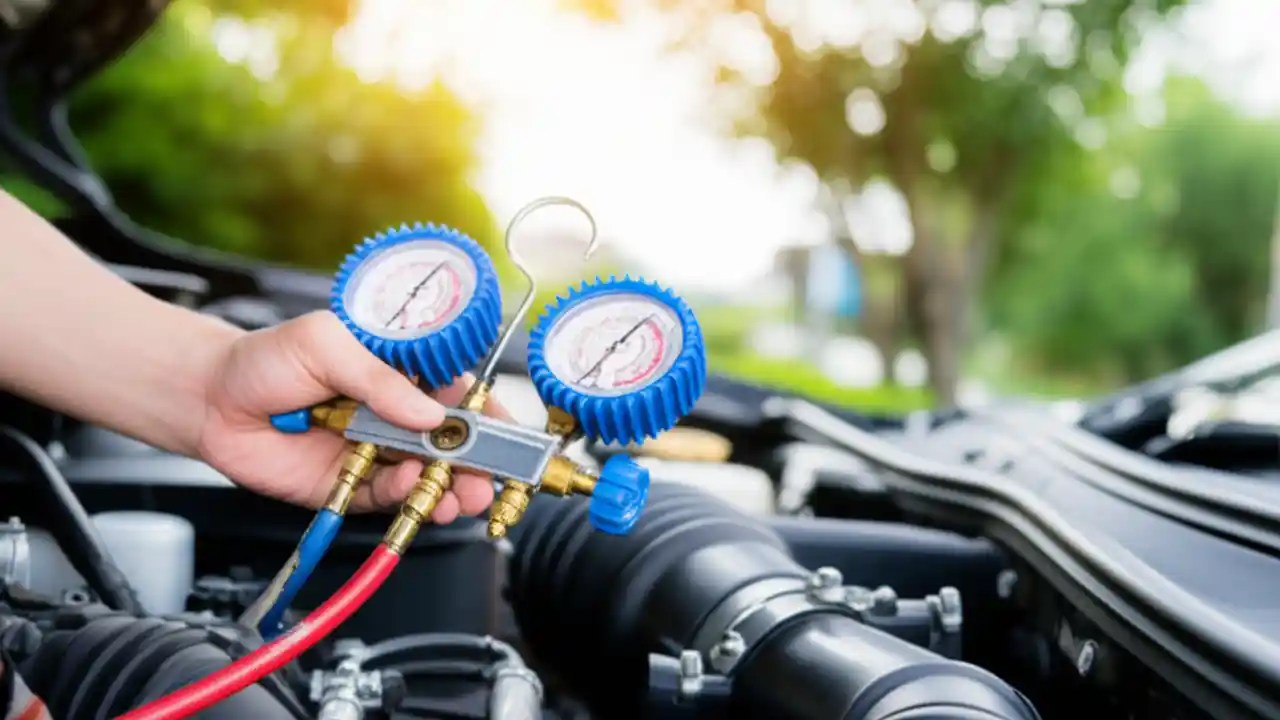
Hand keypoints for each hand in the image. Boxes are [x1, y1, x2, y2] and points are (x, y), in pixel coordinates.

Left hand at [197, 311, 498, 521]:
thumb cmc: (266, 359)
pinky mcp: (351, 488)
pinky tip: (411, 488)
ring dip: (451, 488)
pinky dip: (404, 497)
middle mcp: (395, 416)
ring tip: (462, 494)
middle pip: (452, 444)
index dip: (488, 415)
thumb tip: (430, 410)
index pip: (459, 395)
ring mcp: (375, 453)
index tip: (509, 433)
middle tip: (491, 476)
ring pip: (427, 476)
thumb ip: (379, 378)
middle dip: (478, 462)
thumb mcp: (327, 344)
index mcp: (402, 375)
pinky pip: (387, 498)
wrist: (210, 401)